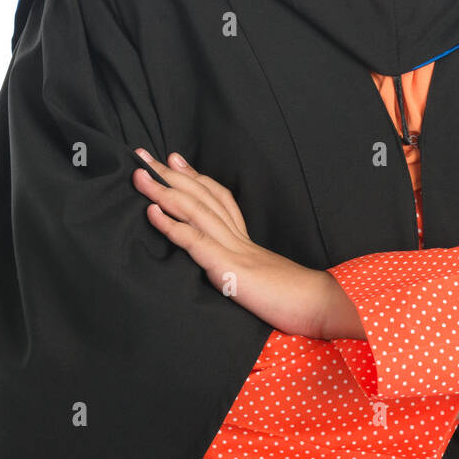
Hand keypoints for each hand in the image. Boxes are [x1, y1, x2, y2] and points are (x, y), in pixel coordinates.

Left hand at [131, 148, 338, 339]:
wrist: (319, 305)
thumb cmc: (295, 299)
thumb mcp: (262, 281)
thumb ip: (243, 272)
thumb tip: (229, 274)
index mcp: (245, 240)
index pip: (217, 199)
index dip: (194, 177)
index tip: (174, 159)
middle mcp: (237, 237)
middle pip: (201, 196)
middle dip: (169, 174)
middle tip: (143, 153)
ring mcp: (232, 248)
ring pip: (194, 210)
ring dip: (163, 189)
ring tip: (139, 174)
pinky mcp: (228, 267)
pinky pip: (195, 241)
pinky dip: (171, 223)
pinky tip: (151, 211)